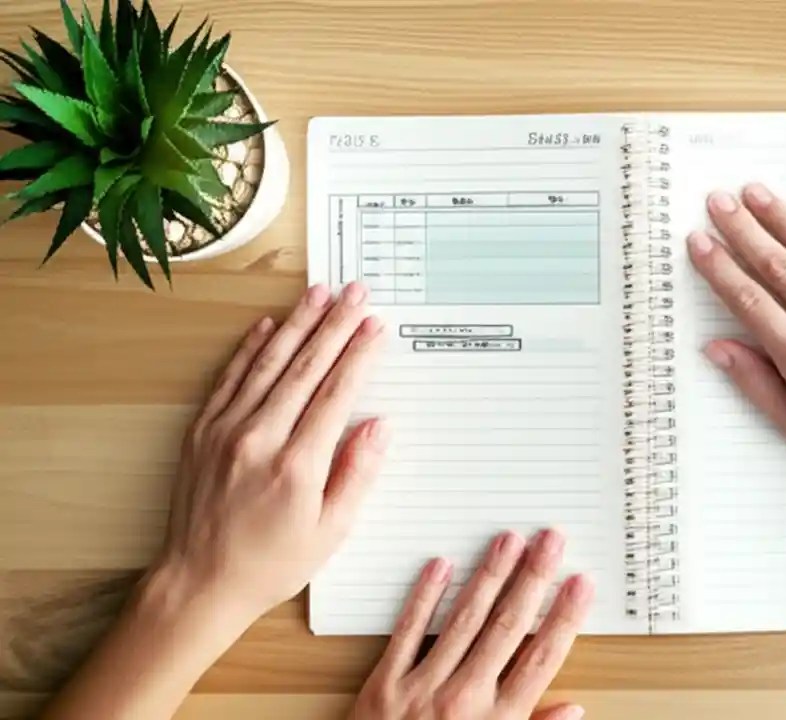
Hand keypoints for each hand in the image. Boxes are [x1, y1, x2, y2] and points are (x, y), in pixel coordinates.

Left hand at [153, 282, 387, 620]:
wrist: (199, 582)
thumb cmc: (269, 564)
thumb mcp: (330, 532)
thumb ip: (357, 474)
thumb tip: (378, 427)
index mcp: (296, 465)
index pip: (336, 394)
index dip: (360, 355)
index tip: (376, 327)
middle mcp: (258, 438)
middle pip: (305, 367)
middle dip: (335, 325)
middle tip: (356, 294)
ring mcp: (225, 431)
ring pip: (268, 362)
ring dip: (297, 323)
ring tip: (320, 294)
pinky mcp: (202, 431)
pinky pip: (230, 378)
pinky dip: (250, 348)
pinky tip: (267, 324)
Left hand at [350, 529, 592, 719]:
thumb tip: (573, 710)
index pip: (542, 658)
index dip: (564, 617)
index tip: (580, 583)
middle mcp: (464, 700)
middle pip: (508, 627)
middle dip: (533, 579)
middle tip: (550, 541)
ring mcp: (422, 689)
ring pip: (463, 621)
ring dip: (489, 576)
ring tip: (508, 540)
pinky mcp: (384, 685)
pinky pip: (407, 633)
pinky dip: (424, 598)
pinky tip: (440, 566)